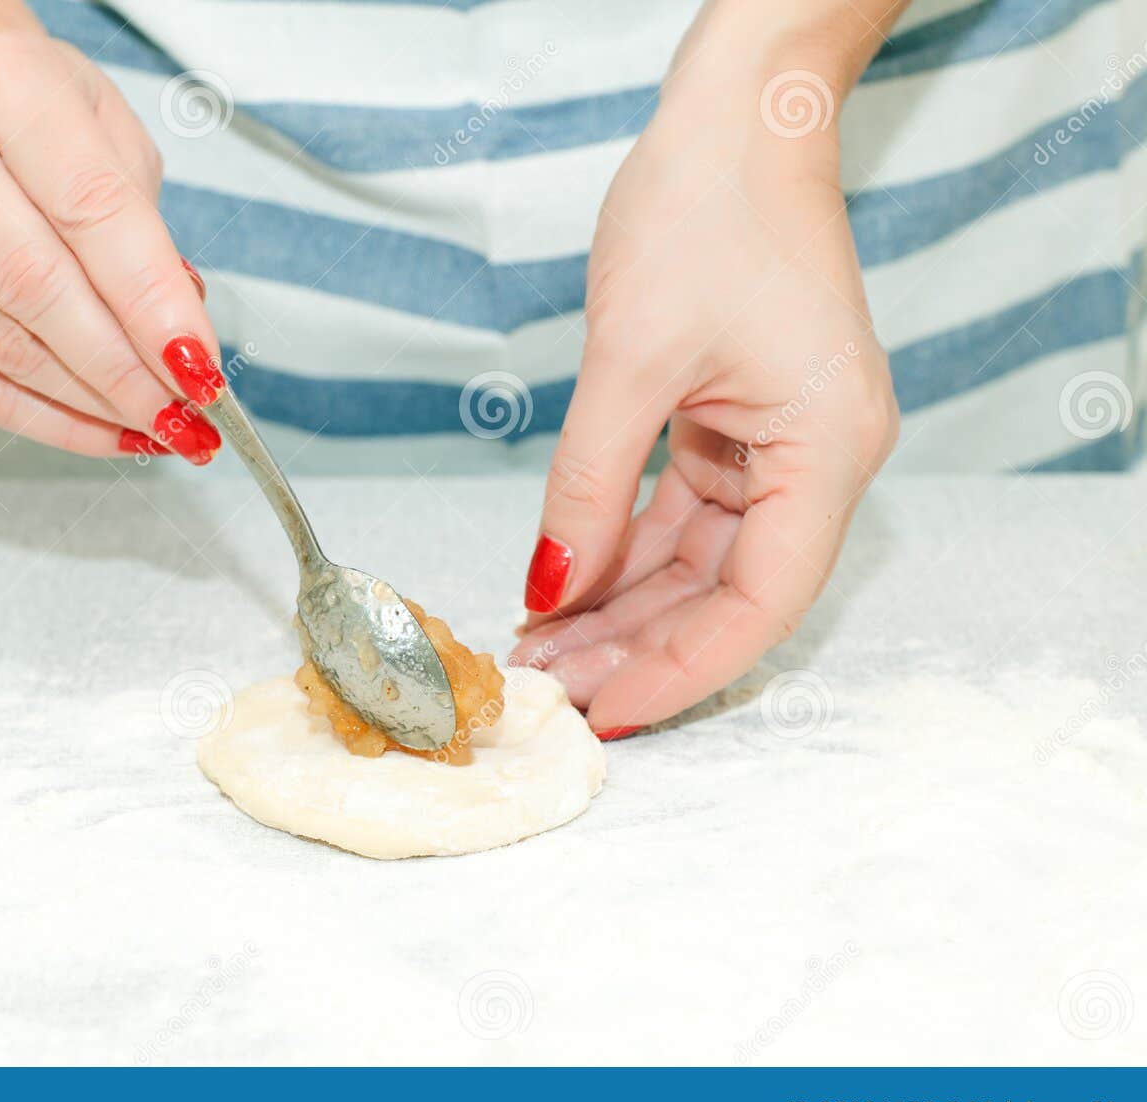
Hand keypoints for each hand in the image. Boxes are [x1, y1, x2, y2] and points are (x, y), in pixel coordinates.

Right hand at [0, 27, 223, 460]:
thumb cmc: (36, 110)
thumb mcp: (112, 133)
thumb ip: (148, 232)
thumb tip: (178, 339)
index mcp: (7, 91)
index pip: (92, 212)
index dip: (153, 304)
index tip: (204, 367)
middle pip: (39, 290)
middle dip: (125, 371)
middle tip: (187, 417)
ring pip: (5, 347)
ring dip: (94, 404)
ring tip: (159, 428)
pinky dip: (47, 419)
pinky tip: (103, 432)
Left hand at [512, 47, 898, 735]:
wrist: (736, 116)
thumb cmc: (706, 210)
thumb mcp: (630, 358)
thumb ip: (588, 485)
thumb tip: (546, 588)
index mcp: (828, 450)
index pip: (759, 604)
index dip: (678, 671)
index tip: (602, 716)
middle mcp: (817, 460)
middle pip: (727, 594)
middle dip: (633, 647)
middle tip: (547, 693)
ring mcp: (778, 445)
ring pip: (698, 562)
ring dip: (620, 608)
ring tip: (542, 655)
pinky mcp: (737, 425)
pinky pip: (680, 514)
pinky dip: (622, 550)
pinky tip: (565, 589)